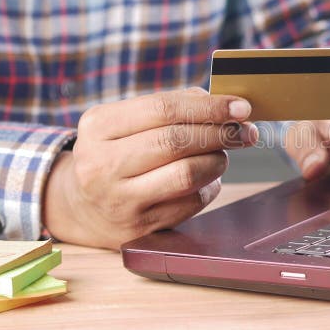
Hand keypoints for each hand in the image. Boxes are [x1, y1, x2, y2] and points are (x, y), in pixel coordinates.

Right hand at [42, 87, 257, 248]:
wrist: (83, 206)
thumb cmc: (117, 152)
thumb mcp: (126, 121)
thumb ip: (170, 106)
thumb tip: (220, 102)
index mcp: (98, 126)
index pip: (163, 109)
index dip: (208, 107)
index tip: (241, 106)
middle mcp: (102, 164)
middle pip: (176, 142)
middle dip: (220, 133)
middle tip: (246, 131)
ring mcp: (120, 200)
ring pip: (187, 175)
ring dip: (217, 161)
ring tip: (222, 154)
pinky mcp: (140, 227)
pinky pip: (191, 202)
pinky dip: (209, 186)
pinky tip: (207, 178)